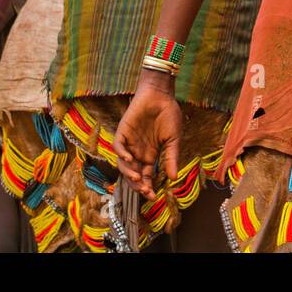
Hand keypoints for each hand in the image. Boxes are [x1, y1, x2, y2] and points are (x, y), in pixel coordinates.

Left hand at [113, 74, 182, 198]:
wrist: (161, 95)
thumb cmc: (169, 115)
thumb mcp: (173, 140)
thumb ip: (171, 158)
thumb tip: (174, 178)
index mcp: (150, 155)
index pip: (146, 176)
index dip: (148, 187)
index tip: (153, 196)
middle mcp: (138, 151)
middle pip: (133, 173)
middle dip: (137, 185)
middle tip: (144, 191)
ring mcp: (129, 142)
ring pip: (123, 163)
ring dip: (128, 173)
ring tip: (137, 178)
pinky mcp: (123, 131)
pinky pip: (118, 146)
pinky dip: (122, 154)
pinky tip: (131, 159)